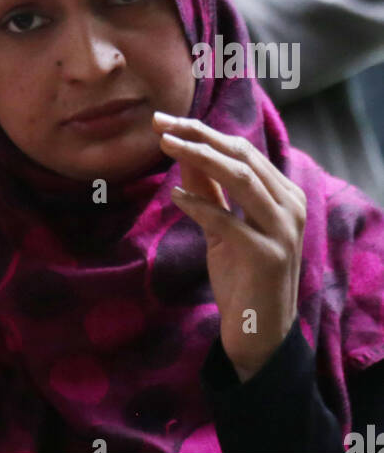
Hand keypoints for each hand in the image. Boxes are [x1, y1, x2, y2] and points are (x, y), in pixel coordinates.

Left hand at [152, 112, 305, 381]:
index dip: (203, 131)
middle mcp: (290, 206)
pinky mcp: (268, 256)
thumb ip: (209, 189)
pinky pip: (229, 221)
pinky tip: (176, 195)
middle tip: (161, 124)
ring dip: (200, 158)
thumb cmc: (242, 275)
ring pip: (241, 179)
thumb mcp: (222, 226)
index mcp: (284, 194)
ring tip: (166, 146)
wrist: (259, 333)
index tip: (167, 120)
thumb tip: (182, 148)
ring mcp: (283, 231)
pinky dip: (200, 205)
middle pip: (242, 156)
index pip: (242, 149)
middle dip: (199, 136)